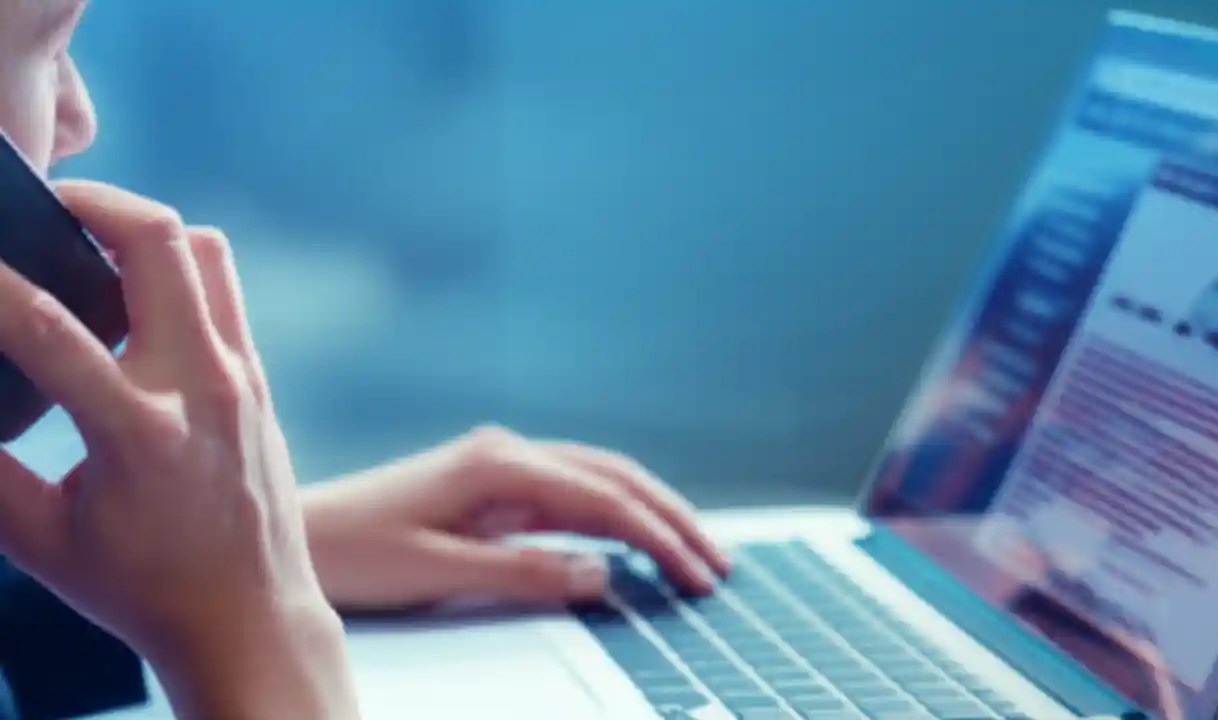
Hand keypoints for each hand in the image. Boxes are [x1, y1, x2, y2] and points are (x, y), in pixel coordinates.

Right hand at [0, 182, 357, 719]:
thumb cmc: (143, 588)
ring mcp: (240, 376)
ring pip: (205, 251)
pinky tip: (131, 302)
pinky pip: (222, 293)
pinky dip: (175, 273)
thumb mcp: (40, 538)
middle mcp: (202, 386)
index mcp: (140, 432)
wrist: (250, 616)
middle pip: (159, 239)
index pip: (47, 325)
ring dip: (144, 231)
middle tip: (43, 208)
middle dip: (91, 201)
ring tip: (87, 246)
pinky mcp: (258, 380)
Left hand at [304, 426, 730, 608]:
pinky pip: (572, 494)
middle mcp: (508, 453)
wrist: (300, 532)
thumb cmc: (356, 552)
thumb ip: (522, 570)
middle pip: (615, 477)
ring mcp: (502, 465)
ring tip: (695, 548)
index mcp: (498, 465)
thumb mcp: (436, 571)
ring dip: (650, 512)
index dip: (659, 537)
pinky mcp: (494, 485)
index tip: (697, 574)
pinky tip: (634, 536)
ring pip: (599, 479)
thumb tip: (602, 573)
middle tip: (718, 563)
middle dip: (672, 518)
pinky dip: (615, 515)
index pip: (604, 498)